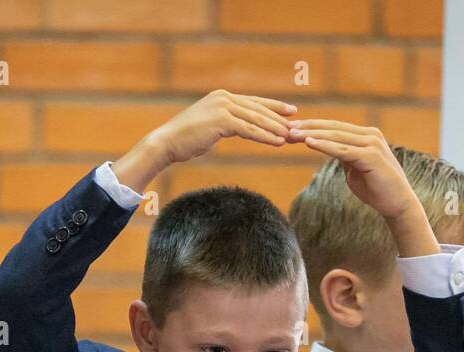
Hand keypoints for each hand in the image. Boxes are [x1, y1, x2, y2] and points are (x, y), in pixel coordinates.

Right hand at [112, 90, 296, 193]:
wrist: (166, 143)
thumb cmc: (184, 140)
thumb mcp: (208, 128)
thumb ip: (224, 124)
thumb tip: (234, 129)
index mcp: (222, 97)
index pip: (253, 102)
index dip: (274, 107)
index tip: (291, 111)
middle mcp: (224, 97)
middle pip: (258, 109)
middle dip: (279, 119)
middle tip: (297, 126)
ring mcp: (223, 107)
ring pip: (256, 119)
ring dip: (276, 129)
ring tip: (292, 137)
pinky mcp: (222, 120)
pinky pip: (250, 129)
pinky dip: (265, 136)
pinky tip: (278, 142)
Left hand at [288, 121, 440, 256]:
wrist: (397, 204)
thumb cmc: (376, 189)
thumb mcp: (354, 169)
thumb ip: (343, 156)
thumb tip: (328, 149)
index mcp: (366, 136)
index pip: (334, 128)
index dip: (313, 127)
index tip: (292, 129)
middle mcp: (370, 135)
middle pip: (333, 128)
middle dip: (308, 127)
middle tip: (286, 128)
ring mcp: (372, 144)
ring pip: (336, 137)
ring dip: (312, 135)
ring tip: (293, 135)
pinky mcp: (371, 156)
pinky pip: (343, 150)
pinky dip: (325, 146)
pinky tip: (308, 142)